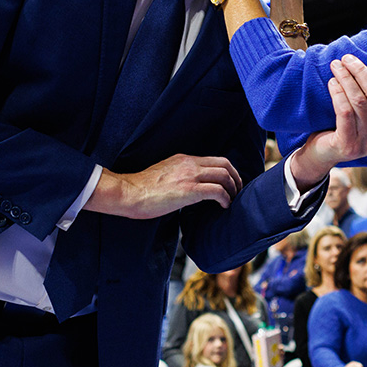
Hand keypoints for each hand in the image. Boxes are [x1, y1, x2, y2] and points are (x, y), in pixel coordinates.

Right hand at [85, 154, 242, 218]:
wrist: (128, 192)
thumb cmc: (141, 189)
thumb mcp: (164, 174)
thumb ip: (179, 176)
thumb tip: (188, 189)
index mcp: (184, 159)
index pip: (215, 159)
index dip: (228, 171)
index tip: (231, 183)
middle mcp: (190, 163)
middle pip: (225, 164)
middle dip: (236, 178)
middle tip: (237, 192)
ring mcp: (190, 175)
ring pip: (224, 175)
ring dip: (232, 189)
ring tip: (232, 201)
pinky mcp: (189, 190)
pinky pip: (217, 191)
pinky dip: (225, 198)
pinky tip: (224, 207)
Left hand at [290, 54, 366, 187]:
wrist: (327, 154)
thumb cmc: (353, 128)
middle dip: (361, 71)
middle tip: (347, 58)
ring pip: (359, 101)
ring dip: (346, 78)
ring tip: (337, 66)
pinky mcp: (349, 145)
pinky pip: (345, 111)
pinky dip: (338, 93)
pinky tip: (332, 82)